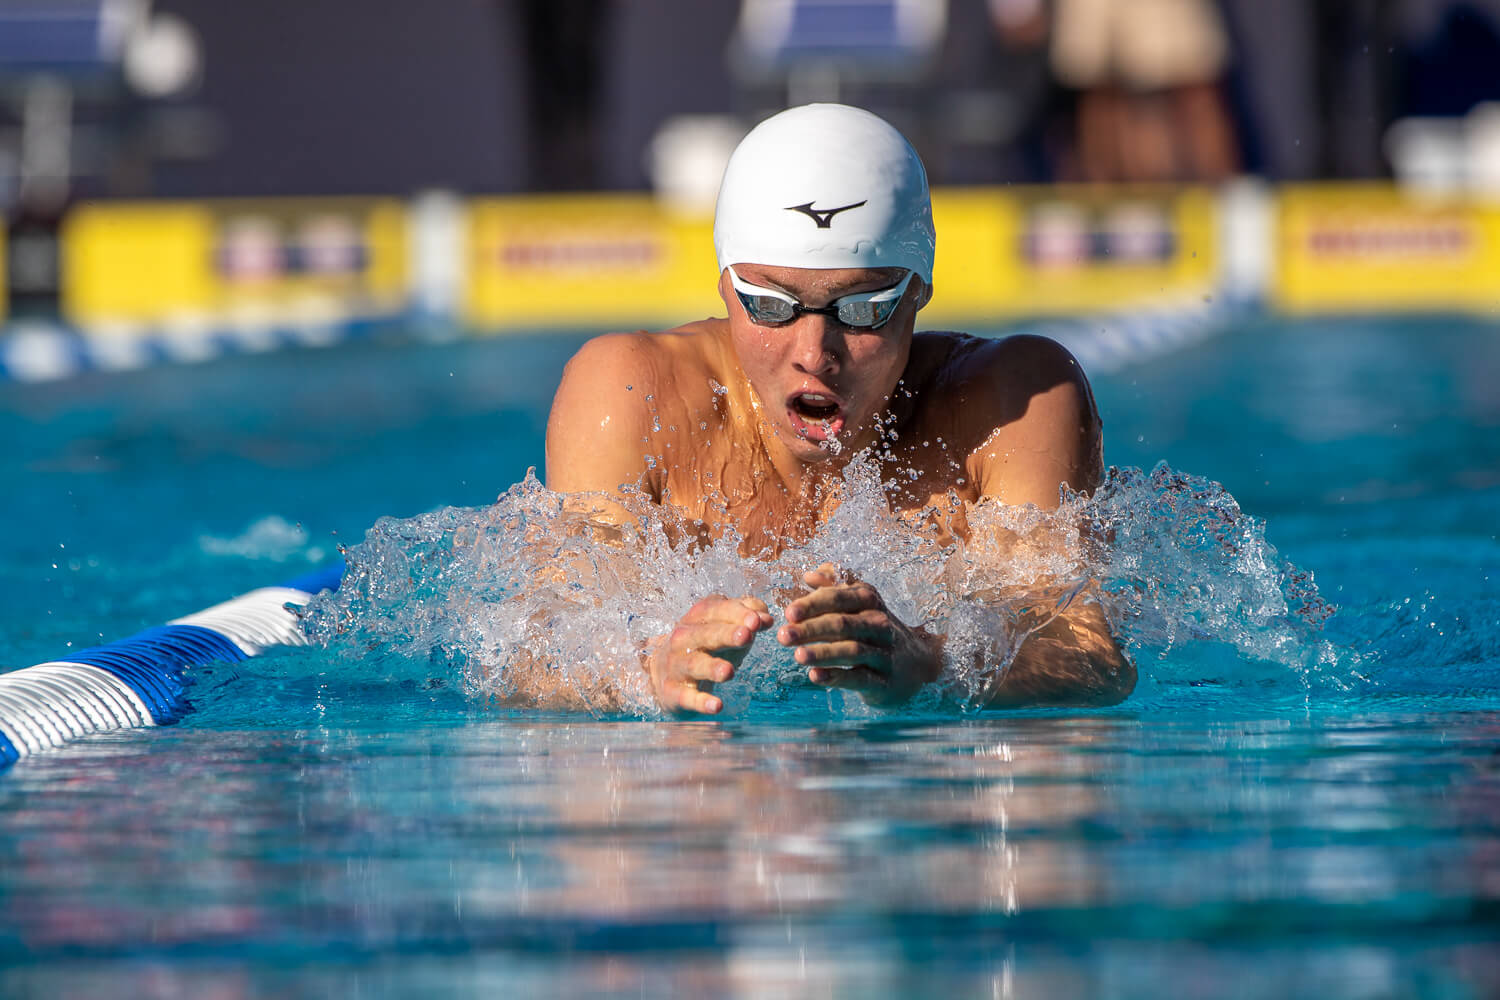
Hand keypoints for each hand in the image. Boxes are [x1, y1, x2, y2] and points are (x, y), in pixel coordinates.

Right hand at [646, 595, 772, 714]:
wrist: (662, 673)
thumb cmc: (704, 646)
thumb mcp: (725, 627)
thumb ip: (747, 617)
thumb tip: (767, 618)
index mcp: (698, 618)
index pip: (716, 610)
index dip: (737, 613)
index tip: (757, 620)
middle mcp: (684, 638)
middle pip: (706, 635)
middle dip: (726, 634)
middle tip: (746, 635)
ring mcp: (676, 665)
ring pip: (694, 664)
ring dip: (712, 668)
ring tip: (729, 672)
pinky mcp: (673, 692)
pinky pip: (687, 697)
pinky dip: (701, 702)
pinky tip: (717, 706)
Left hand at [778, 563, 941, 705]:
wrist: (917, 663)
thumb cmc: (876, 629)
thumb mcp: (861, 603)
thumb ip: (835, 587)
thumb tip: (809, 575)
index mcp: (870, 601)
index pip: (839, 598)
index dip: (813, 604)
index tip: (789, 613)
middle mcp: (879, 624)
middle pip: (842, 624)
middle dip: (810, 629)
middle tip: (783, 635)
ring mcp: (884, 653)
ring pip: (852, 651)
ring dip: (822, 653)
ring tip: (797, 656)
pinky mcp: (885, 681)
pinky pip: (859, 679)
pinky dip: (836, 678)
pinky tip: (815, 676)